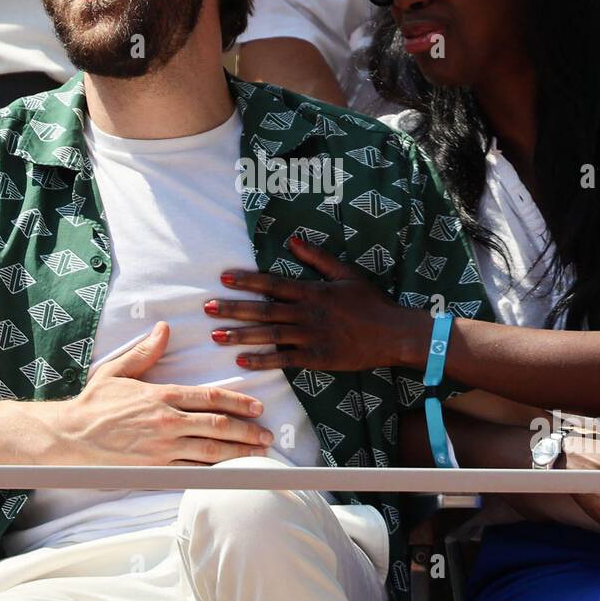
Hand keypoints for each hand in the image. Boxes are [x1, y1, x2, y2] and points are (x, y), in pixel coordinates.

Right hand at [58, 321, 273, 464]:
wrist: (70, 436)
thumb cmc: (94, 403)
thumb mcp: (118, 370)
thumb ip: (146, 351)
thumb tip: (164, 328)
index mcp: (162, 396)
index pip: (210, 398)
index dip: (239, 402)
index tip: (257, 406)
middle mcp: (167, 422)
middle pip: (218, 426)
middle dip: (248, 431)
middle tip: (268, 434)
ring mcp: (162, 448)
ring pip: (210, 452)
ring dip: (239, 453)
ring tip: (259, 454)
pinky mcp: (155, 469)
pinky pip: (192, 472)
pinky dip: (215, 473)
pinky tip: (230, 473)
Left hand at [204, 236, 425, 371]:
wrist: (392, 333)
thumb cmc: (371, 301)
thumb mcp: (346, 273)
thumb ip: (317, 258)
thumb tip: (292, 240)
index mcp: (312, 291)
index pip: (272, 283)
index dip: (246, 281)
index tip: (223, 278)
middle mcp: (306, 313)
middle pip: (263, 309)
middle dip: (232, 308)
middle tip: (206, 308)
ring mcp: (310, 336)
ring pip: (268, 334)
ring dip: (240, 334)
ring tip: (215, 335)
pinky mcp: (315, 357)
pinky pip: (283, 359)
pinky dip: (262, 359)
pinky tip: (242, 360)